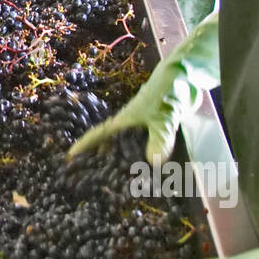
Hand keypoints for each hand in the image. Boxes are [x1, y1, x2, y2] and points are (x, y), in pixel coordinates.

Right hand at [67, 11, 219, 163]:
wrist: (186, 78)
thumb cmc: (167, 93)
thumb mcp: (163, 117)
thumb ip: (159, 139)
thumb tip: (153, 163)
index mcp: (125, 120)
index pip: (100, 133)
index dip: (85, 144)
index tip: (71, 157)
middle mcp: (132, 124)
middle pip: (113, 143)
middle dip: (103, 159)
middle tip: (95, 178)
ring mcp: (145, 126)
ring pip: (130, 147)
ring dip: (126, 161)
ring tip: (121, 181)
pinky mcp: (159, 127)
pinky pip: (148, 147)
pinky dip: (146, 158)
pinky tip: (152, 171)